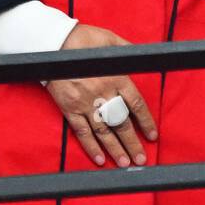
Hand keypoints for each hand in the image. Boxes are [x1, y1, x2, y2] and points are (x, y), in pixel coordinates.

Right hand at [48, 23, 157, 168]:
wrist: (52, 44)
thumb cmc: (83, 40)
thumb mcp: (111, 40)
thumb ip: (127, 51)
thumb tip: (141, 55)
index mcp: (116, 77)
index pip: (136, 105)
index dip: (146, 122)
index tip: (152, 136)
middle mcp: (103, 93)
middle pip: (122, 123)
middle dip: (133, 143)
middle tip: (141, 160)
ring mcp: (85, 103)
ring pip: (103, 131)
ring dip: (115, 149)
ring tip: (124, 164)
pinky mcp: (69, 109)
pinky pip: (81, 131)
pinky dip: (90, 146)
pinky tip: (99, 159)